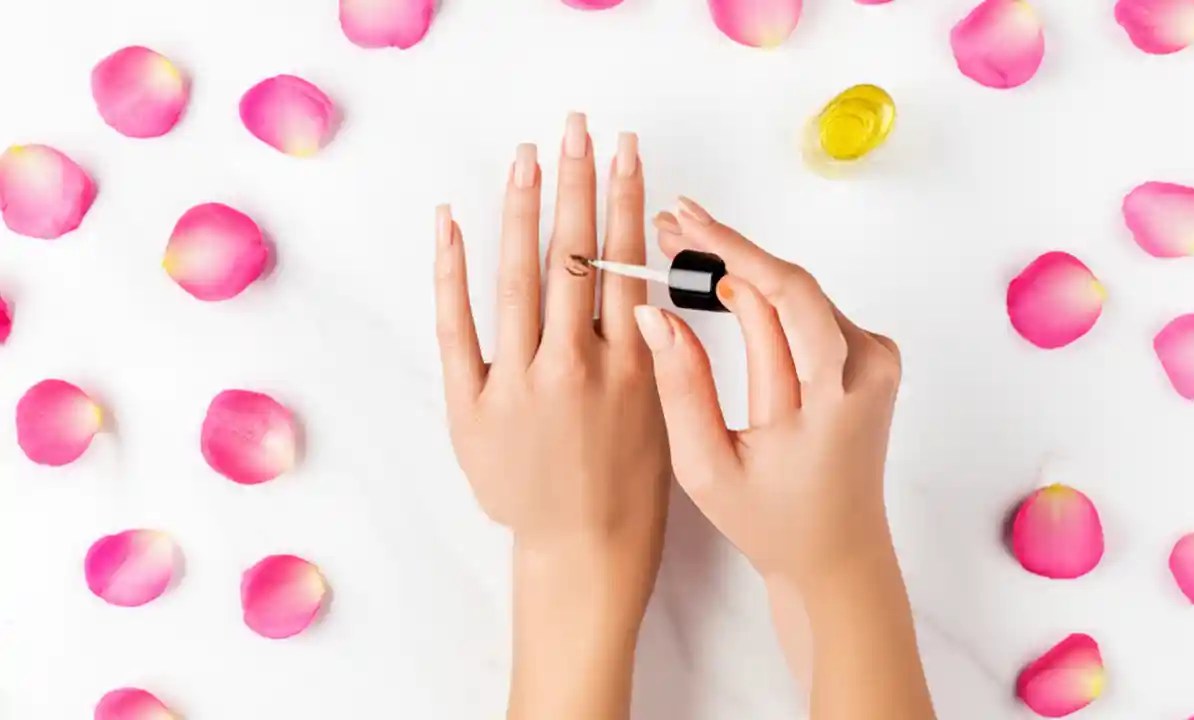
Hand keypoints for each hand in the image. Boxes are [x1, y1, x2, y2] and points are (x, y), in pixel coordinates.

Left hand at [434, 114, 668, 719]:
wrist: (584, 545)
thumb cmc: (629, 481)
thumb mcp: (659, 407)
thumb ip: (647, 342)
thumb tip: (636, 275)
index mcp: (629, 364)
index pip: (625, 261)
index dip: (624, 198)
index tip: (625, 150)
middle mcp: (574, 366)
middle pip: (574, 255)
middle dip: (576, 181)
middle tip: (575, 128)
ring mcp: (518, 384)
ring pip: (519, 279)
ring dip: (524, 209)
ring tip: (527, 156)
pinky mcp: (471, 406)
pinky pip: (457, 327)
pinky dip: (450, 271)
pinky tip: (452, 222)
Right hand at [637, 198, 933, 718]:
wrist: (838, 552)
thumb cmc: (773, 521)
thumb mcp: (707, 467)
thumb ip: (681, 388)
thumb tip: (654, 315)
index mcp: (833, 400)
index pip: (785, 297)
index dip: (732, 249)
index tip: (684, 221)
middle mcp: (867, 370)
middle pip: (792, 284)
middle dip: (727, 250)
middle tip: (668, 227)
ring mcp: (875, 360)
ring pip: (798, 293)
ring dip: (742, 270)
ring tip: (681, 251)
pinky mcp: (868, 358)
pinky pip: (808, 311)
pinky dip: (764, 295)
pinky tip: (721, 285)